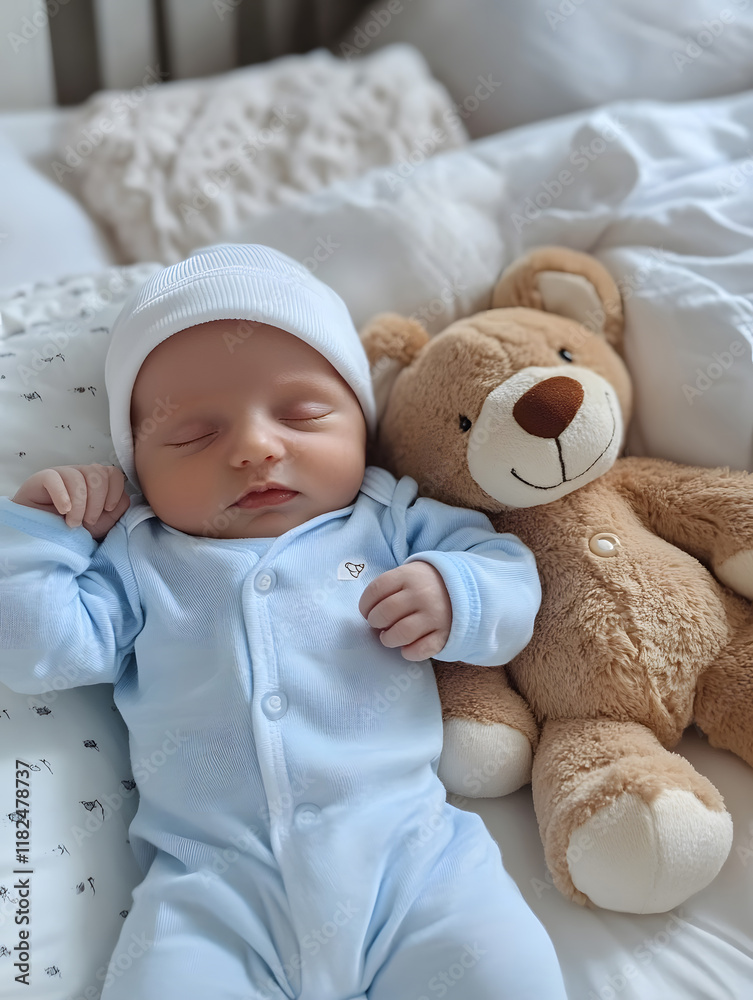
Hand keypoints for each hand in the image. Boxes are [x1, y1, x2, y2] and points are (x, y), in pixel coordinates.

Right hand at [12, 465, 129, 539]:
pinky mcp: (41, 479)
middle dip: (96, 503)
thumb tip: (123, 496)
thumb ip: (118, 508)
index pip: (113, 473)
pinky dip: (62, 495)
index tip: (108, 510)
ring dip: (79, 505)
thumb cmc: (73, 527)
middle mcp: (80, 473)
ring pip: (78, 478)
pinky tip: (63, 510)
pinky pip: (54, 478)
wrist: (43, 535)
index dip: (115, 491)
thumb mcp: (102, 523)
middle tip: (88, 522)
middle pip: (97, 475)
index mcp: (96, 481)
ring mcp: (61, 474)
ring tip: (72, 523)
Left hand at [359, 561, 451, 660]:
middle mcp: (421, 594)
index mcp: (408, 576)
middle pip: (385, 613)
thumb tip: (368, 614)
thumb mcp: (408, 574)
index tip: (366, 612)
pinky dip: (409, 652)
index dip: (365, 605)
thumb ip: (389, 588)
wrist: (465, 588)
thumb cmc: (426, 584)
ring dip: (388, 639)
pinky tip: (406, 648)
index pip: (375, 590)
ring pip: (401, 633)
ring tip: (389, 637)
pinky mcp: (444, 634)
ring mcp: (434, 615)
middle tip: (379, 624)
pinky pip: (421, 650)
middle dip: (375, 622)